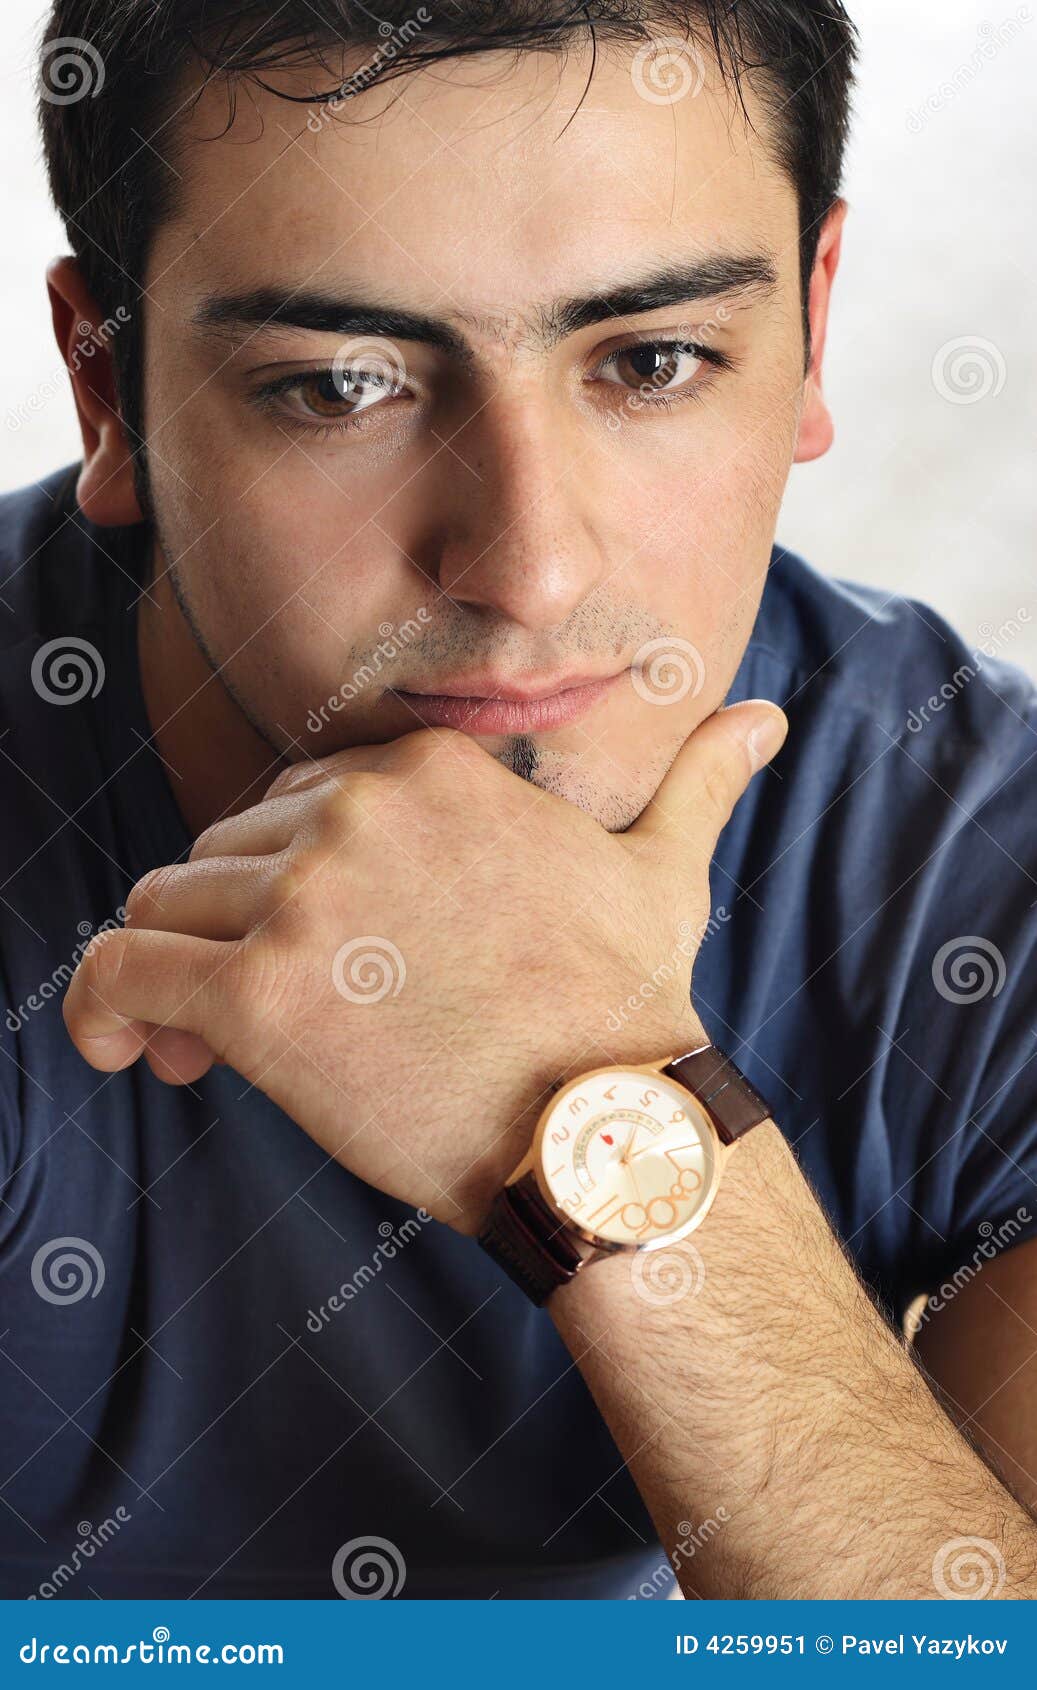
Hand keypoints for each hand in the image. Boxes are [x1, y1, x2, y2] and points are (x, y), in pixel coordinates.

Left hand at [63, 702, 786, 1232]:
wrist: (609, 1131)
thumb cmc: (629, 1008)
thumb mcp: (666, 870)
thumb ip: (699, 779)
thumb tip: (766, 718)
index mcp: (431, 774)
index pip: (299, 798)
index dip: (292, 876)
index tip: (313, 949)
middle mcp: (357, 814)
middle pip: (227, 849)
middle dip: (235, 926)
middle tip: (272, 1012)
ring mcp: (303, 900)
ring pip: (168, 903)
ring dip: (178, 971)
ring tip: (213, 1047)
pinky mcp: (258, 995)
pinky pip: (120, 967)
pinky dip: (102, 1004)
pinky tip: (129, 1049)